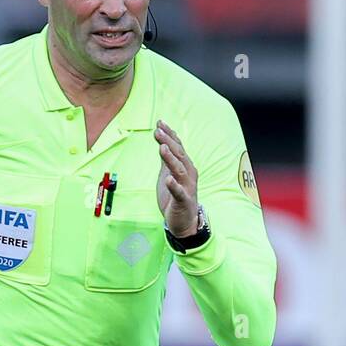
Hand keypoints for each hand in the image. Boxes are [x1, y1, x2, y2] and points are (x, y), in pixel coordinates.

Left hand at [154, 119, 198, 239]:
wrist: (184, 222)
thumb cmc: (175, 197)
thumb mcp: (168, 174)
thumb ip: (166, 160)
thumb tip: (162, 142)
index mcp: (185, 166)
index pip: (178, 146)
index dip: (169, 134)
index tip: (160, 122)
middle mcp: (188, 174)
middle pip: (179, 154)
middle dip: (168, 142)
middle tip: (157, 131)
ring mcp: (187, 187)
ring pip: (179, 170)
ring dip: (171, 159)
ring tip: (162, 148)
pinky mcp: (183, 201)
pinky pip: (179, 192)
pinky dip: (174, 185)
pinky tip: (168, 179)